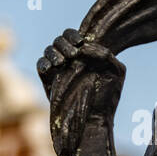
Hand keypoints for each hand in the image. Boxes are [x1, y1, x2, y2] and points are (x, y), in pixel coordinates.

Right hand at [36, 29, 125, 155]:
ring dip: (54, 53)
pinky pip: (41, 65)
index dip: (73, 35)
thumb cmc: (108, 97)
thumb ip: (105, 53)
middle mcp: (70, 60)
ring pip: (49, 51)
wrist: (95, 120)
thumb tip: (85, 46)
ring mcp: (58, 70)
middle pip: (59, 41)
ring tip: (62, 62)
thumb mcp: (115, 71)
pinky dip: (44, 63)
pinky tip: (52, 68)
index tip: (80, 43)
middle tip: (73, 54)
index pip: (72, 36)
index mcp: (84, 54)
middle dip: (64, 44)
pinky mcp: (48, 81)